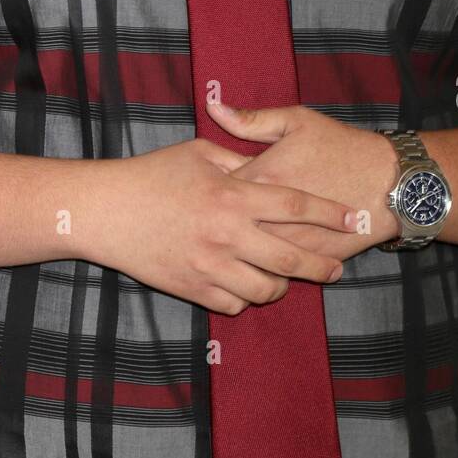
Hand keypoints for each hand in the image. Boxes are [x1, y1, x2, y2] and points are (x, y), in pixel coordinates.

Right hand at [86, 137, 359, 315]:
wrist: (106, 211)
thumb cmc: (152, 174)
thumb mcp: (198, 152)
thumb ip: (238, 157)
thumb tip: (266, 162)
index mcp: (232, 194)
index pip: (295, 204)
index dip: (328, 212)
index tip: (351, 218)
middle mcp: (228, 233)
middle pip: (290, 258)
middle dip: (321, 266)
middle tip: (335, 269)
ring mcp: (210, 265)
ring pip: (265, 290)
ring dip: (281, 287)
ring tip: (284, 280)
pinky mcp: (192, 289)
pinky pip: (234, 304)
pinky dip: (245, 298)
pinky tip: (246, 286)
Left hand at [207, 100, 399, 260]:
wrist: (389, 179)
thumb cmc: (341, 145)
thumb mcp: (297, 121)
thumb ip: (251, 120)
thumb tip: (212, 107)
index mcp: (263, 177)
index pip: (217, 190)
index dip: (211, 190)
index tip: (212, 187)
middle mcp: (272, 213)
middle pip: (230, 227)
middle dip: (222, 224)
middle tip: (220, 218)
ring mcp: (293, 240)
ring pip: (254, 254)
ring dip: (244, 248)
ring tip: (239, 240)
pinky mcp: (311, 259)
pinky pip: (282, 270)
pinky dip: (271, 264)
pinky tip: (267, 255)